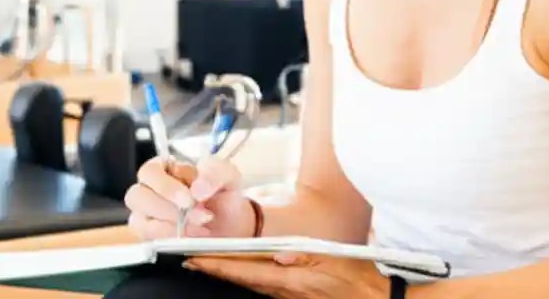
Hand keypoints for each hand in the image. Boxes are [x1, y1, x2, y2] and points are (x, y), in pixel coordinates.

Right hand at [124, 155, 255, 239]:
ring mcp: (144, 214)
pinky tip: (192, 237)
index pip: (149, 172)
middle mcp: (147, 189)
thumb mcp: (226, 175)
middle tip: (200, 216)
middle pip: (138, 197)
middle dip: (171, 210)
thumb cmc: (220, 194)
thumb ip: (214, 173)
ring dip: (172, 227)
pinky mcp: (147, 235)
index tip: (190, 199)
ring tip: (200, 227)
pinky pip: (149, 239)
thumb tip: (197, 189)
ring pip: (141, 221)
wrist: (228, 223)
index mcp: (161, 167)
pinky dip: (171, 240)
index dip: (167, 187)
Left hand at [184, 253, 392, 298]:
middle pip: (243, 279)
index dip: (217, 265)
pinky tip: (241, 274)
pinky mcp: (296, 298)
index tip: (194, 259)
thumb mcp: (333, 260)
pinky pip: (266, 289)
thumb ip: (304, 256)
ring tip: (206, 264)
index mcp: (292, 280)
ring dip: (230, 274)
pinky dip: (249, 280)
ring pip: (252, 284)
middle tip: (190, 260)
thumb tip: (279, 255)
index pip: (245, 270)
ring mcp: (290, 298)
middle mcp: (286, 292)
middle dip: (216, 270)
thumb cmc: (359, 278)